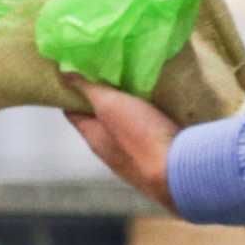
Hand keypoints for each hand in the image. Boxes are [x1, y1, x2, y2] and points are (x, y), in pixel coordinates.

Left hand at [65, 77, 178, 212]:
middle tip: (112, 73)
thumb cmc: (139, 137)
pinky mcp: (159, 158)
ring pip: (127, 128)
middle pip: (100, 120)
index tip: (76, 73)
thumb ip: (89, 89)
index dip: (72, 93)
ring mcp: (135, 158)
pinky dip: (151, 120)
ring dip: (130, 110)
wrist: (180, 172)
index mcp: (93, 138)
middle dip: (104, 99)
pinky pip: (150, 135)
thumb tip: (64, 73)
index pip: (73, 112)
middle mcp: (110, 151)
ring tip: (138, 85)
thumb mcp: (109, 105)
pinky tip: (162, 107)